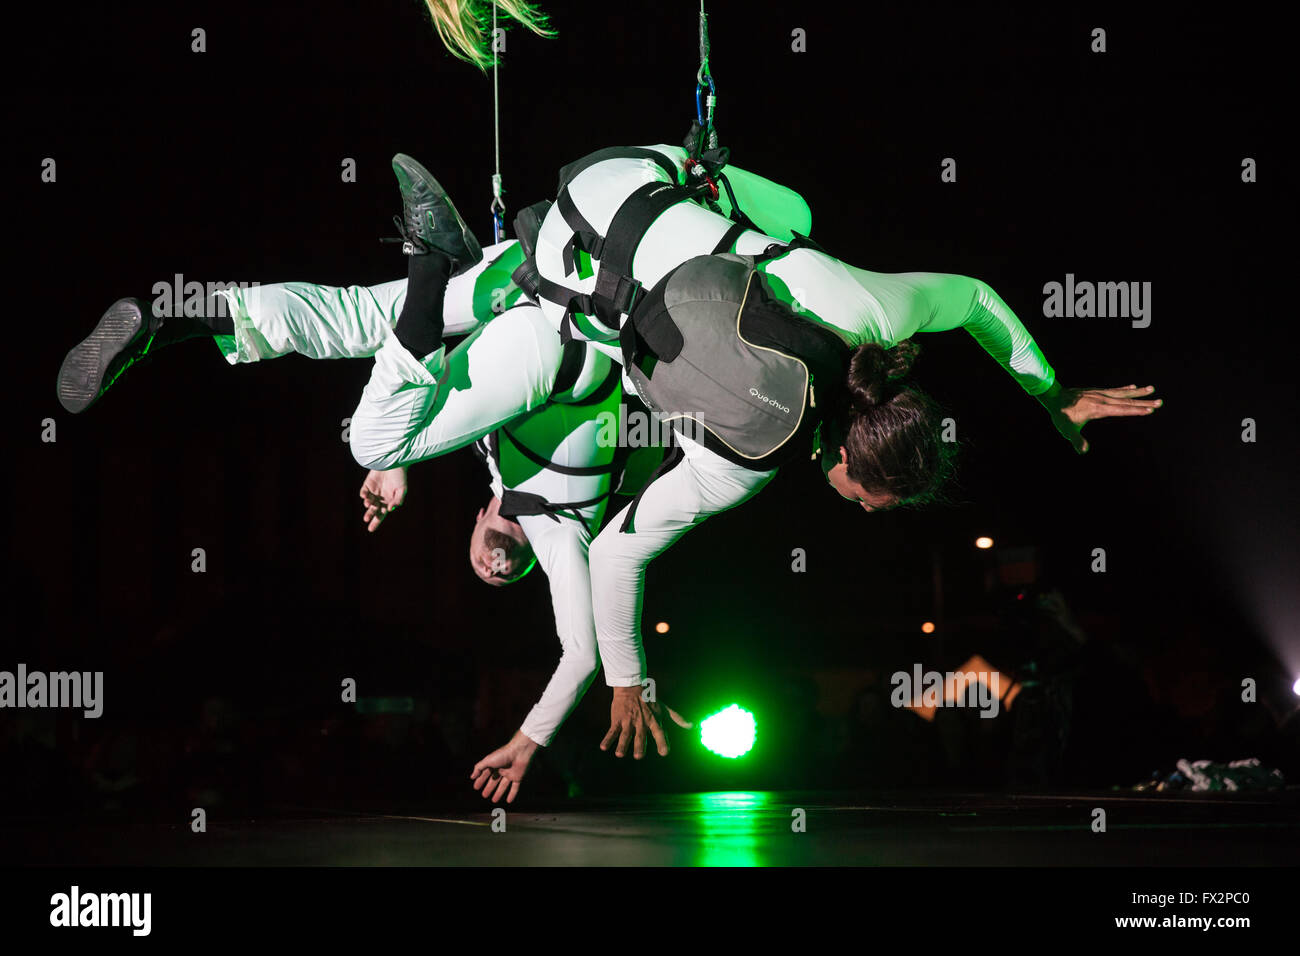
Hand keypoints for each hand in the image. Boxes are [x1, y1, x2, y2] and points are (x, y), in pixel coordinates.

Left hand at [359, 467, 407, 531]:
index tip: (370, 529)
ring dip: (367, 504)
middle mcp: (380, 498)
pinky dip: (363, 495)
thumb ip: (398, 500)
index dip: (376, 522)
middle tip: (366, 519)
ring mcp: (373, 491)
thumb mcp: (402, 489)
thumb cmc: (400, 476)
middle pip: (373, 510)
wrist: (394, 462)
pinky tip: (365, 496)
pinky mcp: (368, 484)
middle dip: (369, 515)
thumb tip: (390, 509)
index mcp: (389, 501)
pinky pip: (364, 492)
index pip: (381, 514)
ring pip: (368, 501)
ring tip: (368, 504)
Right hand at [470, 731, 538, 803]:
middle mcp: (502, 769)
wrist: (519, 752)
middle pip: (494, 781)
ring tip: (494, 801)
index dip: (481, 780)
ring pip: (503, 786)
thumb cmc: (503, 754)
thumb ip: (479, 768)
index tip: (476, 787)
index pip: (486, 774)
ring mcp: (510, 774)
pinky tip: (509, 801)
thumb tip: (472, 776)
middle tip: (484, 795)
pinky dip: (512, 794)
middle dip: (489, 788)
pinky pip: (515, 788)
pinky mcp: (518, 777)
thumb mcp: (488, 760)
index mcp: (494, 764)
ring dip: (499, 793)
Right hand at [600, 685, 692, 758]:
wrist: (631, 687)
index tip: (664, 753)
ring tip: (620, 754)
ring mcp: (629, 721)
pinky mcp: (618, 720)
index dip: (662, 742)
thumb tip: (691, 725)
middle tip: (639, 756)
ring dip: (622, 744)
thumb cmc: (649, 699)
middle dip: (639, 746)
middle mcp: (641, 722)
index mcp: (653, 721)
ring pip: (625, 735)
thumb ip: (677, 718)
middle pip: (640, 736)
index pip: (659, 733)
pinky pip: (613, 731)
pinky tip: (604, 747)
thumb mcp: (664, 708)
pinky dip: (608, 739)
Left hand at [1037, 382, 1160, 453]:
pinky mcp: (1097, 391)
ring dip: (1138, 393)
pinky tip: (1133, 387)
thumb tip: (1083, 451)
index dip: (1136, 411)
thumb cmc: (1061, 415)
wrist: (1053, 397)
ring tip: (1152, 388)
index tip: (1150, 410)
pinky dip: (1124, 389)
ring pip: (1122, 393)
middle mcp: (1102, 399)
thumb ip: (1076, 440)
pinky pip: (1114, 390)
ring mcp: (1100, 394)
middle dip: (1143, 402)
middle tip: (1160, 402)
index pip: (1121, 410)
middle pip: (1126, 401)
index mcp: (1099, 409)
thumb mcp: (1067, 430)